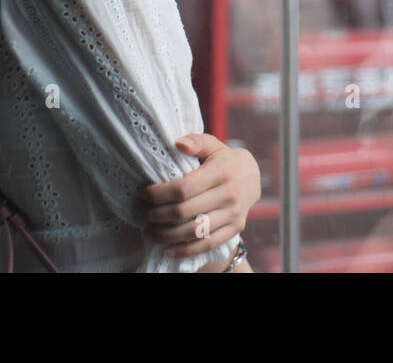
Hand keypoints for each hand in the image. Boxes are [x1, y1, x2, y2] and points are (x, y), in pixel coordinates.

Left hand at [138, 134, 260, 257]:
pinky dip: (186, 250)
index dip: (159, 194)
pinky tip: (167, 250)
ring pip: (194, 231)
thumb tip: (178, 143)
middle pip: (185, 211)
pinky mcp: (235, 228)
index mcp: (222, 171)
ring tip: (148, 232)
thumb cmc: (223, 160)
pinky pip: (208, 244)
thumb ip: (196, 141)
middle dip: (156, 215)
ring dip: (166, 235)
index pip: (183, 188)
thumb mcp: (213, 145)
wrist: (252, 178)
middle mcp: (230, 194)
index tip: (142, 194)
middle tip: (140, 213)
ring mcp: (234, 213)